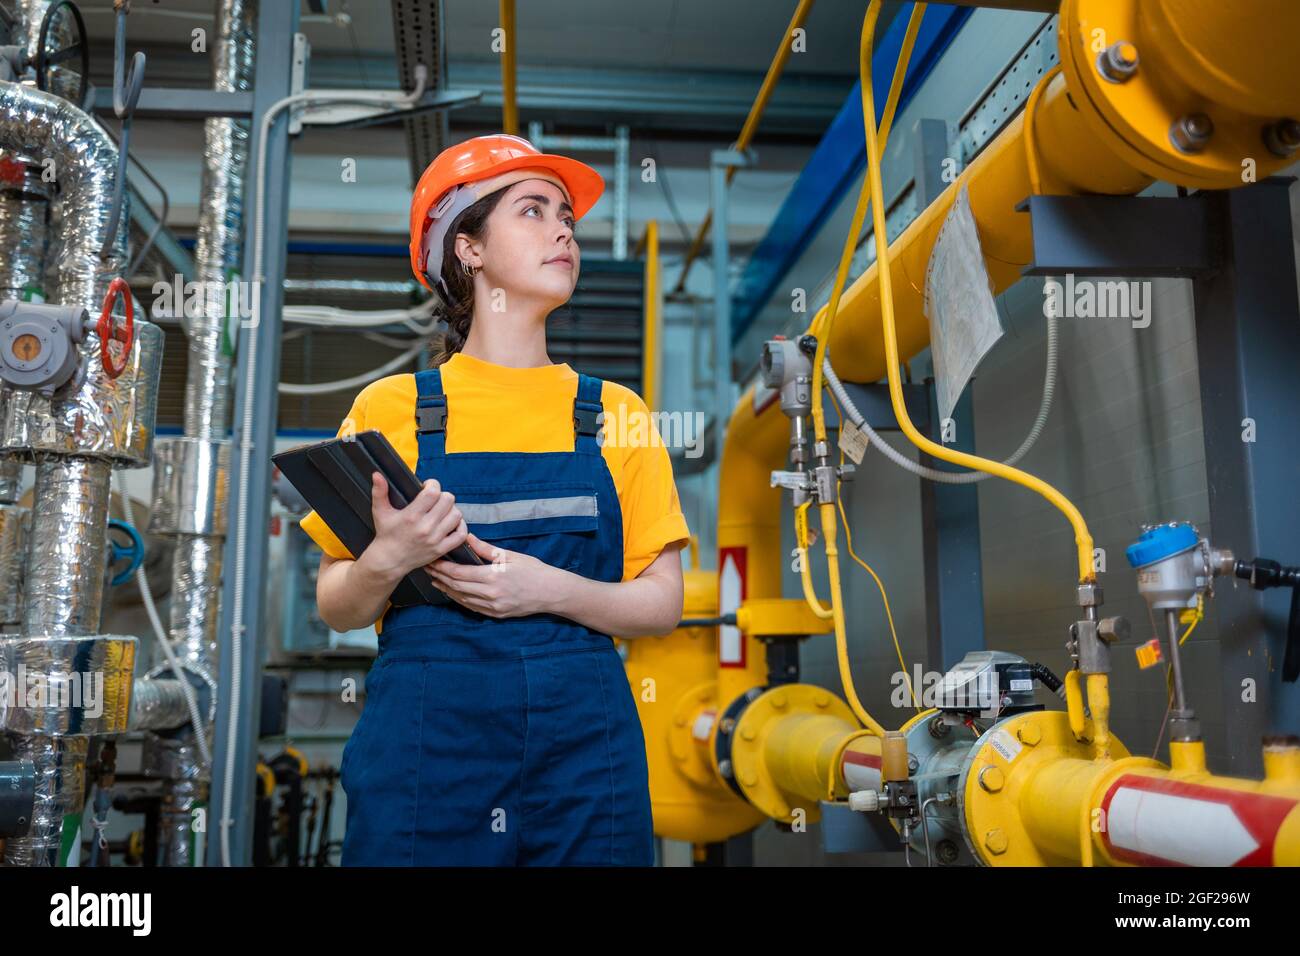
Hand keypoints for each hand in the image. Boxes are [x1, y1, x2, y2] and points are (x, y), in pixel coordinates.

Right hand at [364, 471, 466, 580]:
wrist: (389, 560)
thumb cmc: (386, 535)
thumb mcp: (380, 512)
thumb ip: (379, 492)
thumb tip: (377, 474)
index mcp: (411, 516)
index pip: (433, 492)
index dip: (433, 484)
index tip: (428, 486)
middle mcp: (425, 527)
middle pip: (448, 500)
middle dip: (442, 495)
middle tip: (435, 499)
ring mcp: (435, 539)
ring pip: (456, 515)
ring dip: (451, 509)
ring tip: (442, 510)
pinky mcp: (441, 549)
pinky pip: (461, 535)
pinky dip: (461, 526)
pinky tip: (452, 523)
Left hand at [426, 532, 564, 619]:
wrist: (551, 592)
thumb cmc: (534, 570)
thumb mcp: (510, 555)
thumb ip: (485, 549)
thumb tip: (467, 538)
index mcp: (493, 577)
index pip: (459, 573)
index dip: (443, 567)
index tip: (432, 560)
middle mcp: (490, 594)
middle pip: (456, 586)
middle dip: (440, 577)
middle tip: (428, 568)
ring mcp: (492, 607)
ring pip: (461, 599)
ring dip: (446, 589)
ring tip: (435, 580)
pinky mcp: (496, 615)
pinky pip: (471, 607)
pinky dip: (459, 599)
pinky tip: (453, 592)